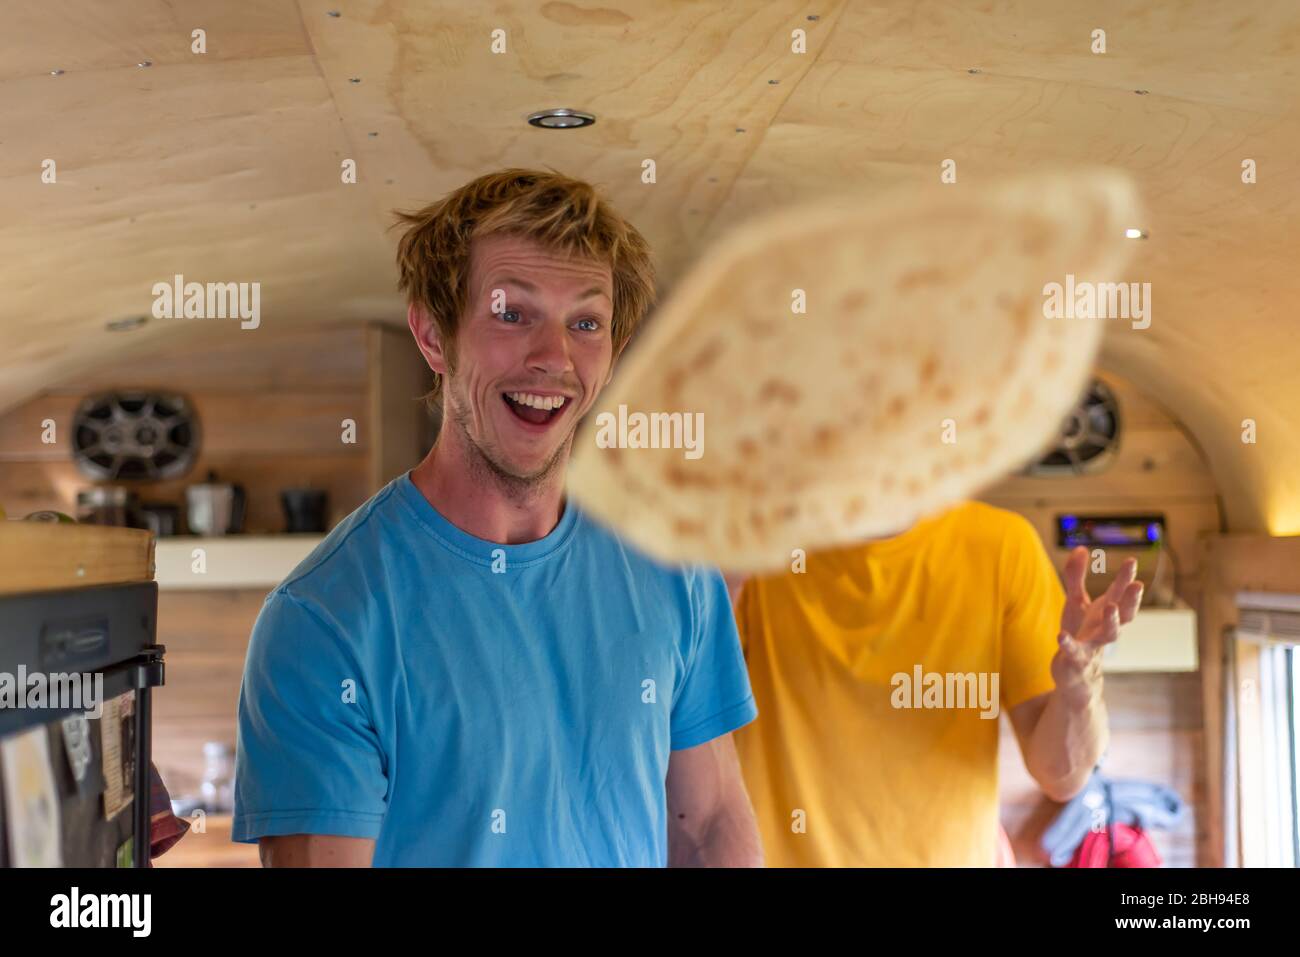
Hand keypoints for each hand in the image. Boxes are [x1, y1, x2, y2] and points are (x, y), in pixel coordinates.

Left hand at [1051, 547, 1143, 704]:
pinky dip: (1069, 644)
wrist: (1076, 675)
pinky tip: (1061, 636)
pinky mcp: (1076, 660)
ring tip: (1110, 607)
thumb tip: (1083, 548)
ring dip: (1112, 621)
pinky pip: (1074, 652)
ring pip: (1109, 635)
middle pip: (1124, 614)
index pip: (1120, 593)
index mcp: (1105, 613)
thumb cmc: (1080, 633)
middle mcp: (1104, 628)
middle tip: (1138, 585)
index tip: (1131, 560)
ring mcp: (1093, 645)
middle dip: (1131, 599)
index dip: (1126, 577)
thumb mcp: (1076, 602)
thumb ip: (1076, 576)